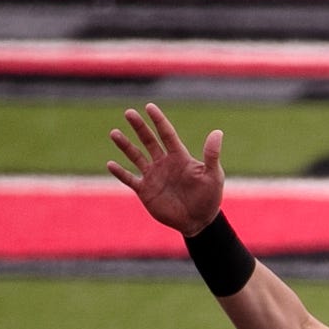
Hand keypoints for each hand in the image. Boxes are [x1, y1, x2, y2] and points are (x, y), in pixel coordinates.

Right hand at [107, 103, 224, 236]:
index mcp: (180, 158)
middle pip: (149, 141)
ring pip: (136, 156)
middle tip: (129, 112)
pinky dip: (120, 172)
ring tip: (114, 133)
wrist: (199, 222)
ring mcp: (153, 176)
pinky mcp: (145, 191)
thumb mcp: (213, 175)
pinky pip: (130, 179)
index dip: (159, 121)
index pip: (167, 135)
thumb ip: (212, 155)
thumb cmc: (209, 198)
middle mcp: (164, 164)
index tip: (149, 107)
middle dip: (139, 127)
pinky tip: (111, 164)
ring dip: (125, 145)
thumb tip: (218, 131)